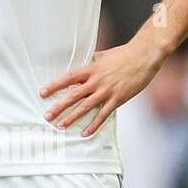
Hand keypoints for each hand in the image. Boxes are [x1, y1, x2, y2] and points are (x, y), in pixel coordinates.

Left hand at [40, 40, 162, 137]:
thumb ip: (92, 61)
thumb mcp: (104, 55)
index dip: (54, 85)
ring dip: (72, 118)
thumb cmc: (124, 54)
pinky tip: (85, 133)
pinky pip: (103, 115)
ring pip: (85, 107)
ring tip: (60, 126)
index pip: (68, 78)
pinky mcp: (117, 99)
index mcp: (91, 69)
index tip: (42, 92)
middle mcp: (96, 81)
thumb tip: (85, 62)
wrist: (144, 56)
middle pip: (73, 95)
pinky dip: (93, 125)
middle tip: (47, 116)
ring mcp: (107, 91)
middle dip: (58, 106)